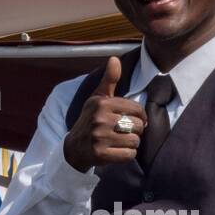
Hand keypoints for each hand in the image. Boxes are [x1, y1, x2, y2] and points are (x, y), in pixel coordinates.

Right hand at [62, 55, 146, 171]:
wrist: (74, 148)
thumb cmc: (90, 120)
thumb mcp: (98, 99)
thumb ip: (109, 80)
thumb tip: (115, 58)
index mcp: (101, 103)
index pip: (136, 109)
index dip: (141, 116)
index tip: (135, 120)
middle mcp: (99, 119)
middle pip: (137, 126)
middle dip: (135, 131)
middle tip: (126, 132)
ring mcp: (99, 138)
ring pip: (134, 141)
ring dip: (132, 143)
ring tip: (122, 141)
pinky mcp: (101, 154)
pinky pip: (129, 155)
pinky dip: (127, 155)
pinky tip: (119, 151)